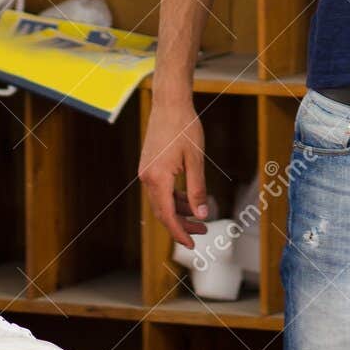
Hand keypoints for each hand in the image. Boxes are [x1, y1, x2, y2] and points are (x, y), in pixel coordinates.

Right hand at [139, 95, 207, 246]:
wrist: (169, 103)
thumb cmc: (184, 127)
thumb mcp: (196, 160)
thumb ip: (197, 189)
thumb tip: (202, 214)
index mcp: (157, 179)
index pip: (168, 216)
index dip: (180, 233)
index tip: (192, 245)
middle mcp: (147, 178)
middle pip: (163, 212)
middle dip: (182, 225)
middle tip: (203, 233)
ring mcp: (146, 172)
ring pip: (162, 201)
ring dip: (180, 211)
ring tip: (201, 217)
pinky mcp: (149, 165)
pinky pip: (161, 189)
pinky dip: (174, 197)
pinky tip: (189, 199)